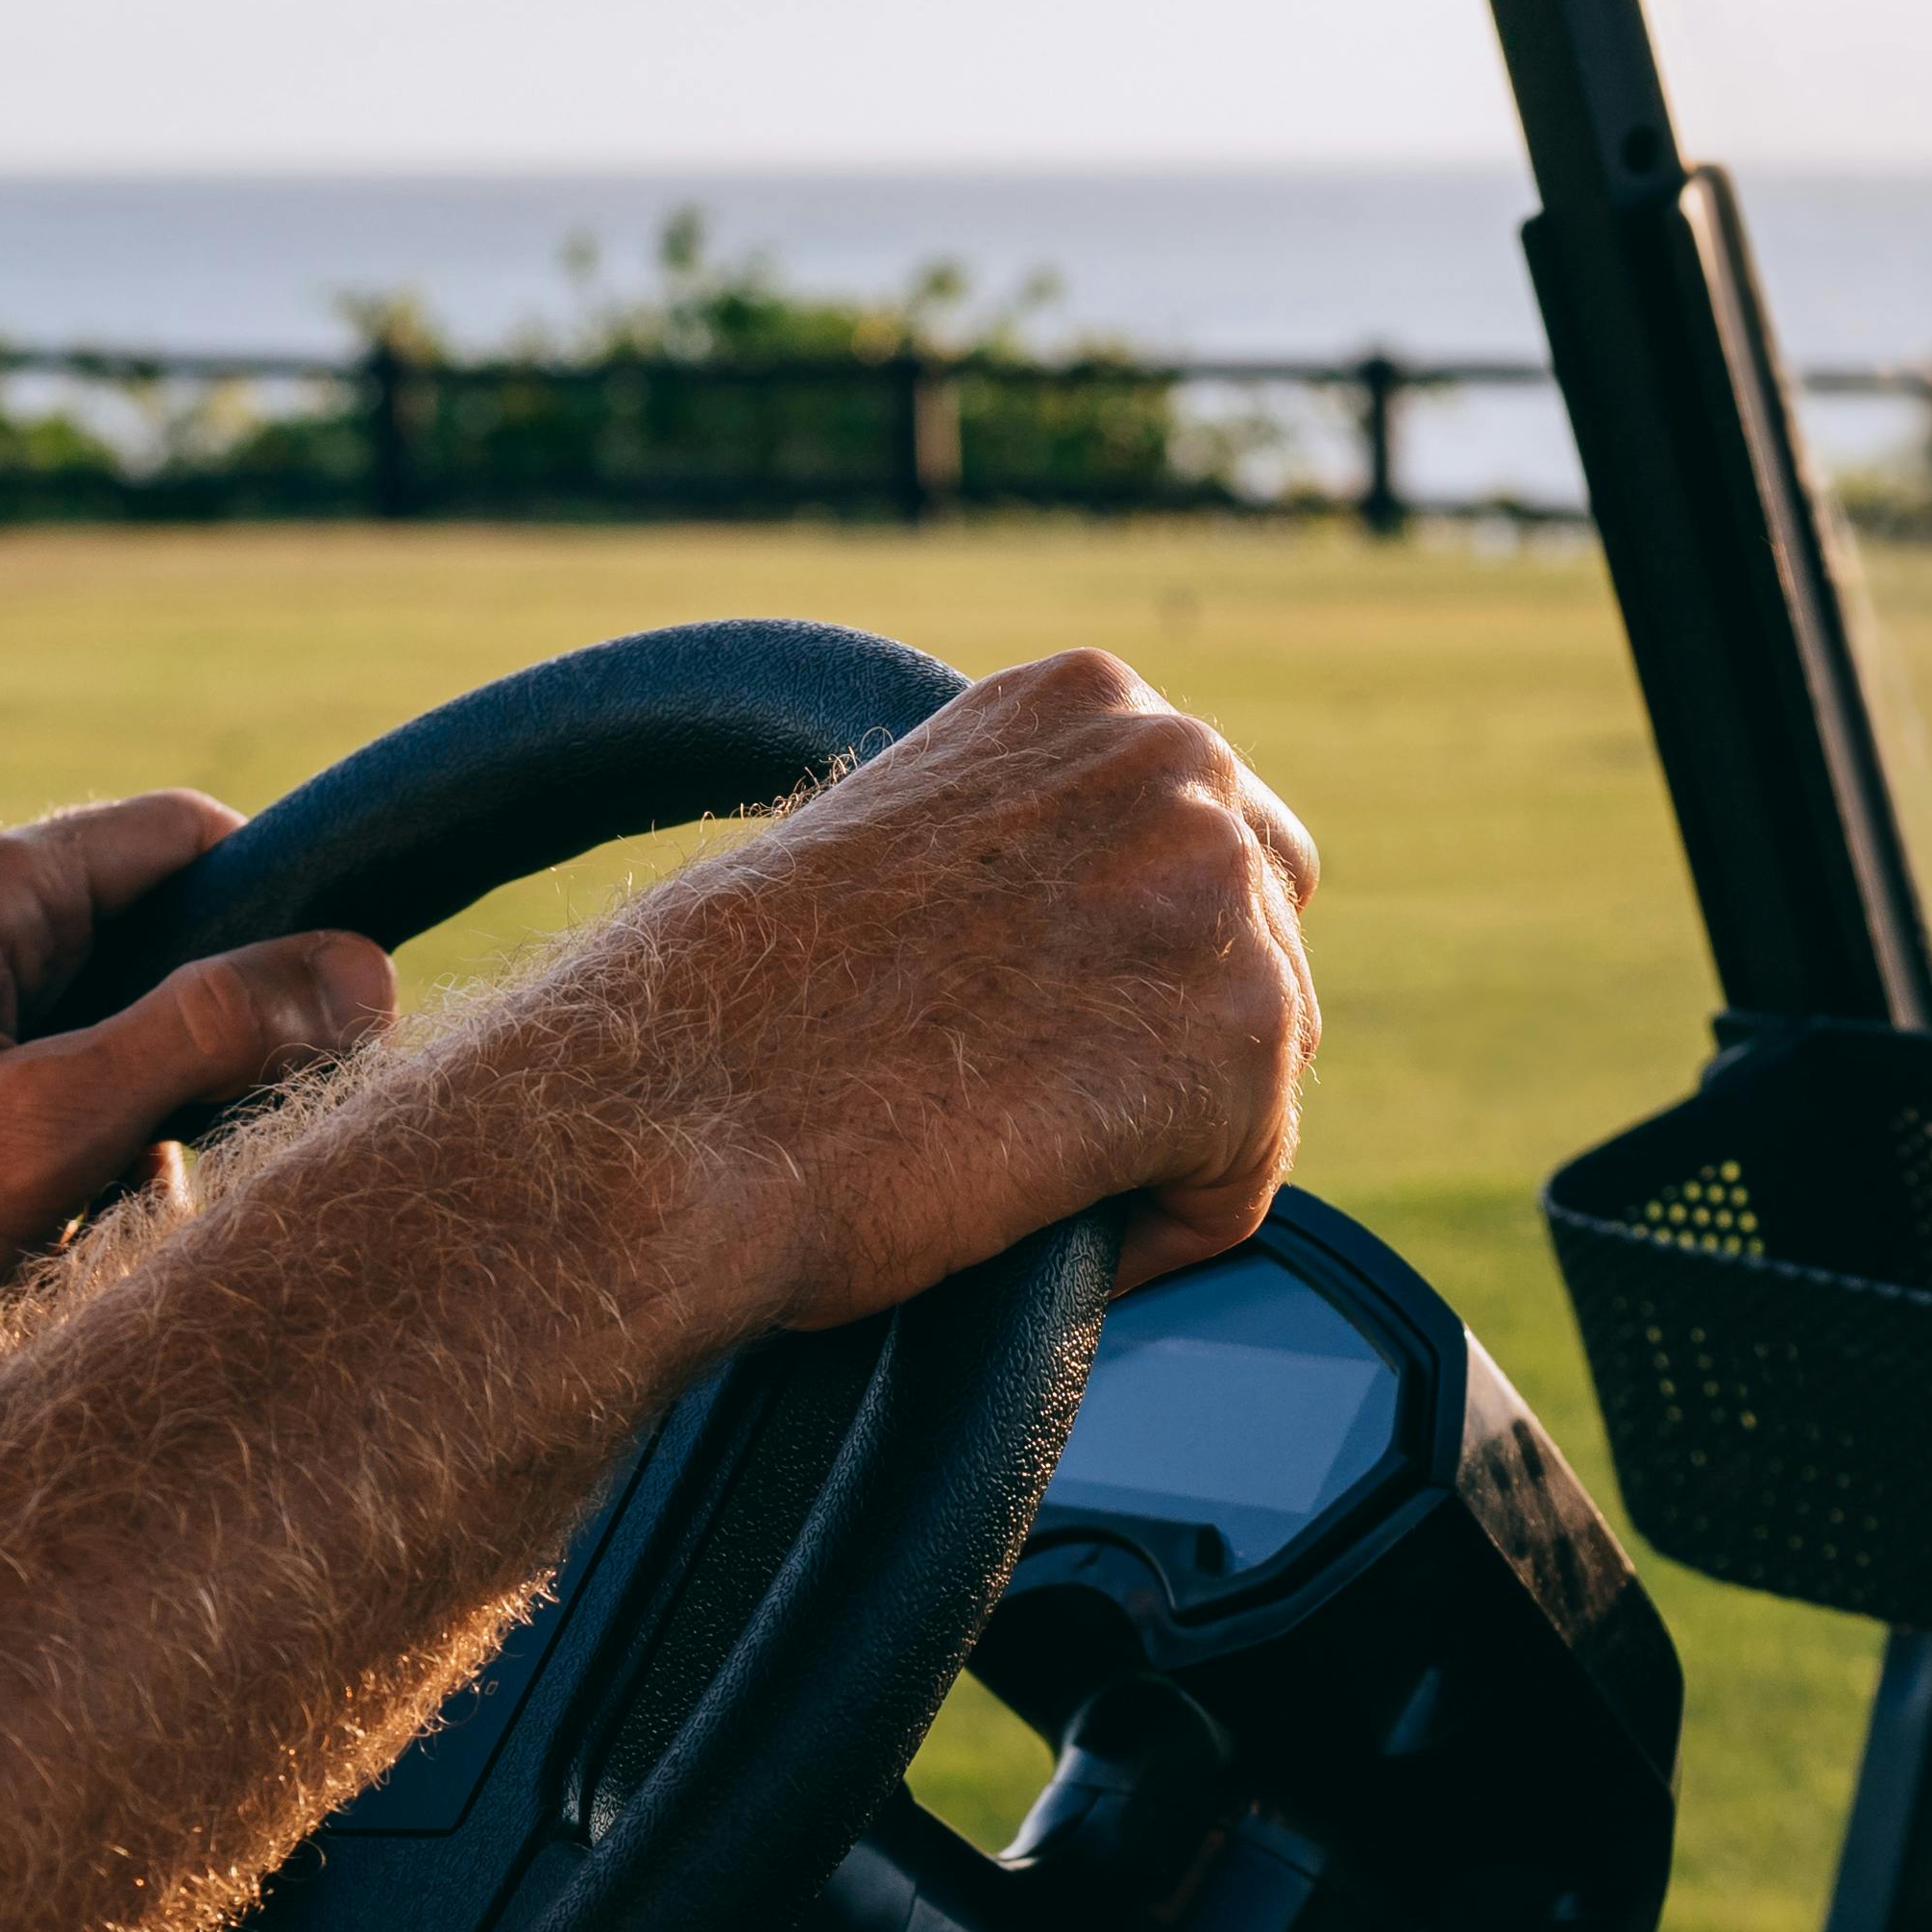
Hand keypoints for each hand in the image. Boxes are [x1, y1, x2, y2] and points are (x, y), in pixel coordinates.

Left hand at [0, 794, 393, 1409]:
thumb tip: (365, 969)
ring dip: (151, 1121)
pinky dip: (84, 1164)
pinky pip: (44, 1096)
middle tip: (238, 1147)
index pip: (186, 837)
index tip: (344, 1023)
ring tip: (123, 1218)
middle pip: (153, 936)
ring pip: (106, 1030)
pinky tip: (62, 1250)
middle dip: (217, 1040)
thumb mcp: (41, 1135)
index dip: (286, 911)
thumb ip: (204, 1038)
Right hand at [596, 650, 1320, 1327]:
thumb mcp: (899, 846)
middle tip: (1040, 1121)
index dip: (1137, 963)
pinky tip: (1053, 1231)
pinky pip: (1244, 1175)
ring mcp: (1210, 887)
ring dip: (1162, 1142)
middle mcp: (1169, 759)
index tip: (1055, 1036)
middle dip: (1171, 1043)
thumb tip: (1089, 941)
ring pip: (1259, 1062)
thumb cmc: (733, 1015)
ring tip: (1019, 1172)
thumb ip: (1025, 849)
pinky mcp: (1235, 1033)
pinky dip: (1163, 1231)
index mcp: (1083, 699)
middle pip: (1259, 942)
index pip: (1204, 838)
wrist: (672, 1111)